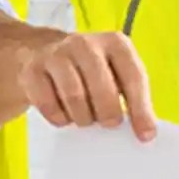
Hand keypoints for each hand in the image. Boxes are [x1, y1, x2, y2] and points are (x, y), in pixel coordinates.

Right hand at [18, 31, 158, 140]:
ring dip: (83, 117)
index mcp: (115, 43)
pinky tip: (64, 114)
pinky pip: (49, 104)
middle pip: (102, 87)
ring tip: (85, 118)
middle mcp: (86, 44)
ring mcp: (56, 54)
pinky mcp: (33, 70)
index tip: (145, 135)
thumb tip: (144, 131)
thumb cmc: (88, 70)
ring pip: (75, 97)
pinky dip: (59, 118)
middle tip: (108, 123)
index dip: (141, 109)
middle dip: (108, 113)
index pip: (134, 77)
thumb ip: (129, 95)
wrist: (39, 50)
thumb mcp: (113, 72)